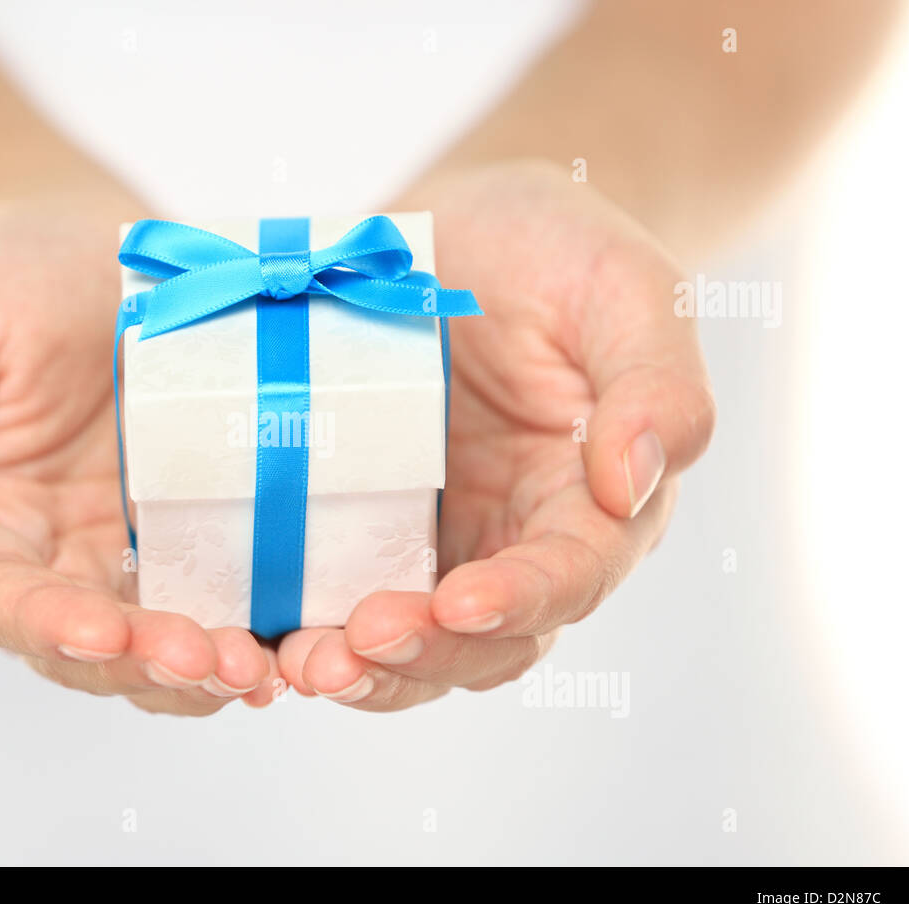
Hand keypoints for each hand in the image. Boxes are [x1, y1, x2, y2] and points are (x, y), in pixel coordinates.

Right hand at [0, 197, 277, 714]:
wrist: (93, 249)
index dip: (48, 626)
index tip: (105, 634)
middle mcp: (49, 562)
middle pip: (90, 648)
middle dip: (148, 664)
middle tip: (214, 665)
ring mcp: (128, 555)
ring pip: (159, 645)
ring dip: (206, 669)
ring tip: (260, 668)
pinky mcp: (196, 533)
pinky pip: (223, 598)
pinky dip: (255, 629)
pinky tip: (296, 641)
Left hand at [278, 162, 715, 709]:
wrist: (466, 232)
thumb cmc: (558, 252)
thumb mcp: (624, 288)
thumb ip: (657, 382)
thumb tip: (636, 483)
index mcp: (593, 502)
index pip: (572, 575)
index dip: (522, 600)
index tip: (460, 603)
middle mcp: (516, 543)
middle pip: (483, 641)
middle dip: (420, 655)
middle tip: (350, 650)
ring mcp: (435, 543)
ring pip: (408, 643)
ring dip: (358, 668)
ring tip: (296, 665)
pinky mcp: (363, 528)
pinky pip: (335, 597)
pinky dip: (299, 628)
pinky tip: (251, 636)